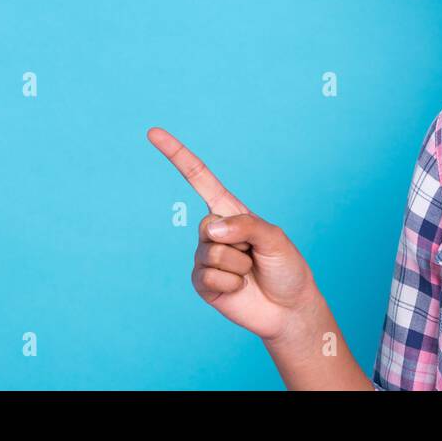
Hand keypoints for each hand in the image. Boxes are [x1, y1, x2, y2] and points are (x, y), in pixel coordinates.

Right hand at [147, 127, 317, 341]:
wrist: (288, 307)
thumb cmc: (286, 267)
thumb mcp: (274, 237)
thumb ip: (245, 225)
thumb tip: (210, 231)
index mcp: (230, 212)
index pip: (199, 179)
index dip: (177, 155)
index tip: (153, 132)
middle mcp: (214, 231)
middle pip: (207, 225)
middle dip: (238, 242)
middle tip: (255, 255)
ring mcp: (204, 257)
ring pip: (210, 253)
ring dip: (238, 265)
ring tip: (250, 272)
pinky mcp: (202, 283)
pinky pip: (208, 277)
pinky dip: (230, 283)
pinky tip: (239, 288)